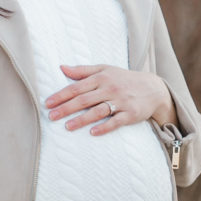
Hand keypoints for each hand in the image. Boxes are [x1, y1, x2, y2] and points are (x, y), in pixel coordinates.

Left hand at [45, 63, 177, 132]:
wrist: (153, 88)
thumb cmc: (124, 79)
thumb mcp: (105, 70)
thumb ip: (83, 70)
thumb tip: (61, 68)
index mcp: (101, 77)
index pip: (77, 87)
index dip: (61, 95)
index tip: (48, 103)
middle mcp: (110, 88)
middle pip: (84, 99)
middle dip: (66, 108)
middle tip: (51, 116)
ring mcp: (121, 102)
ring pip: (98, 111)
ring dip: (82, 119)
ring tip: (67, 126)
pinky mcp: (130, 114)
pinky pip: (116, 121)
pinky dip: (104, 127)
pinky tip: (93, 132)